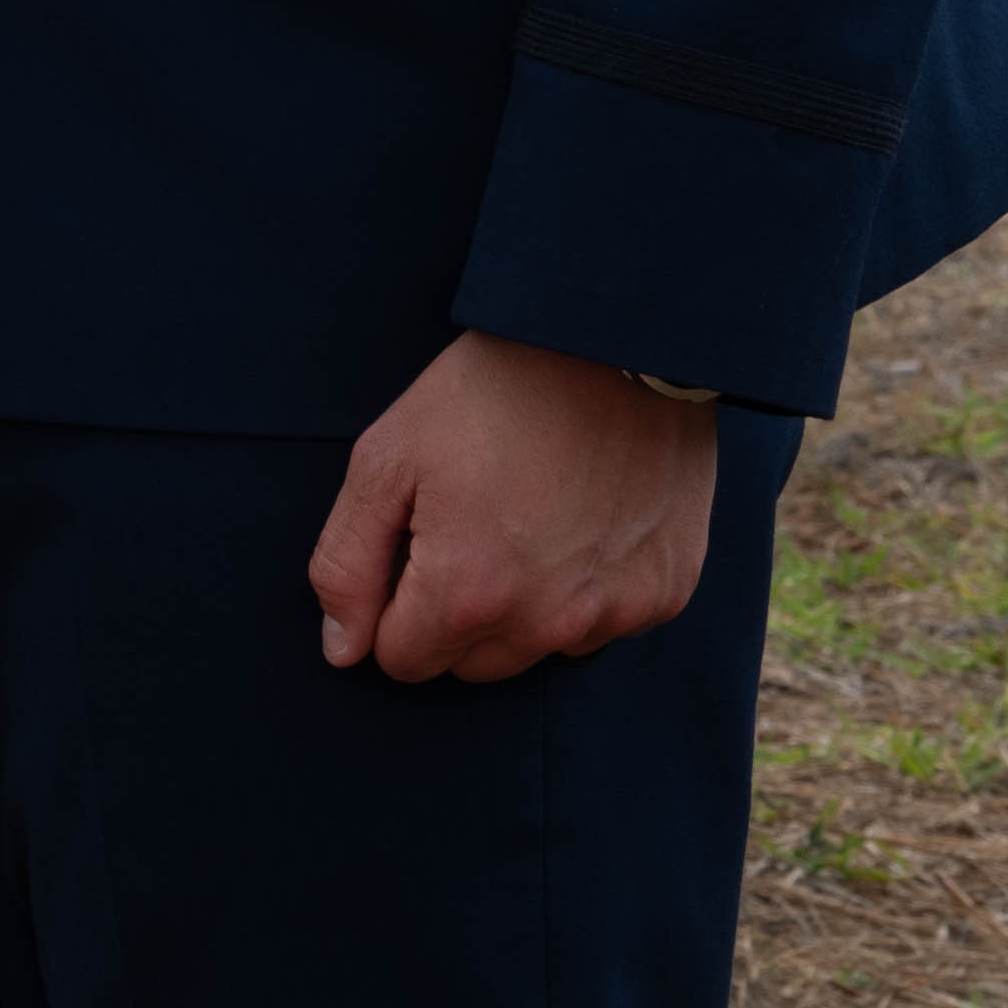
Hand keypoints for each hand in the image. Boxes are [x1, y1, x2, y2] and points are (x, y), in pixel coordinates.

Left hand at [304, 333, 716, 682]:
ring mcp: (615, 614)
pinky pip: (604, 624)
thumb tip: (342, 652)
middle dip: (455, 612)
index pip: (403, 659)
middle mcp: (547, 624)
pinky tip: (582, 520)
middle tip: (470, 523)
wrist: (612, 341)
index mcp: (469, 594)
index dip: (395, 602)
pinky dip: (586, 589)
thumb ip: (349, 563)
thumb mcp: (388, 458)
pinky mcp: (664, 595)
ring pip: (539, 650)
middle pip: (471, 665)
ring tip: (528, 516)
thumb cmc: (490, 392)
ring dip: (524, 608)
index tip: (415, 541)